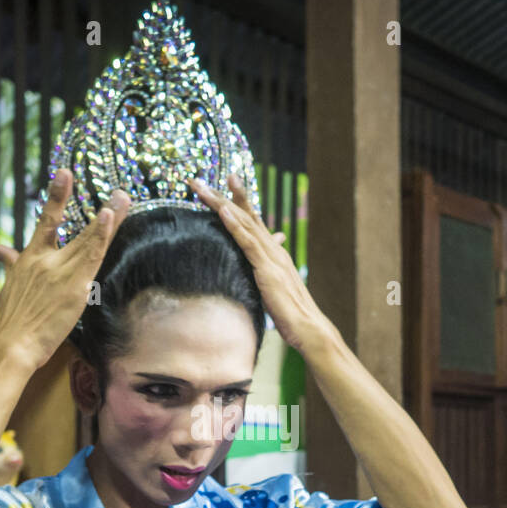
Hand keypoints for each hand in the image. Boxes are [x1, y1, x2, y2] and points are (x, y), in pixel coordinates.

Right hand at [0, 168, 130, 369]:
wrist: (12, 344)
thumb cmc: (13, 322)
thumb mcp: (10, 286)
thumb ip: (9, 263)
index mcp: (29, 258)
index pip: (45, 222)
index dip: (56, 196)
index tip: (64, 173)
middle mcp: (44, 260)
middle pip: (69, 225)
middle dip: (87, 204)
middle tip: (114, 189)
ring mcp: (60, 271)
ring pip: (88, 239)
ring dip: (109, 217)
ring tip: (123, 197)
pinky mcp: (74, 285)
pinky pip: (92, 256)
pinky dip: (101, 235)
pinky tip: (108, 217)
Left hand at [187, 174, 334, 356]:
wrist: (308, 327)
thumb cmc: (290, 314)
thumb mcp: (273, 291)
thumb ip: (264, 278)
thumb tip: (256, 277)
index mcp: (273, 253)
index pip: (252, 222)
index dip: (236, 202)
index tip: (221, 186)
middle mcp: (273, 249)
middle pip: (245, 215)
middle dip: (222, 196)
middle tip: (199, 180)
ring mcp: (271, 256)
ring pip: (244, 222)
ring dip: (222, 203)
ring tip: (204, 188)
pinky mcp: (268, 268)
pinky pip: (248, 242)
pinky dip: (235, 225)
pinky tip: (223, 211)